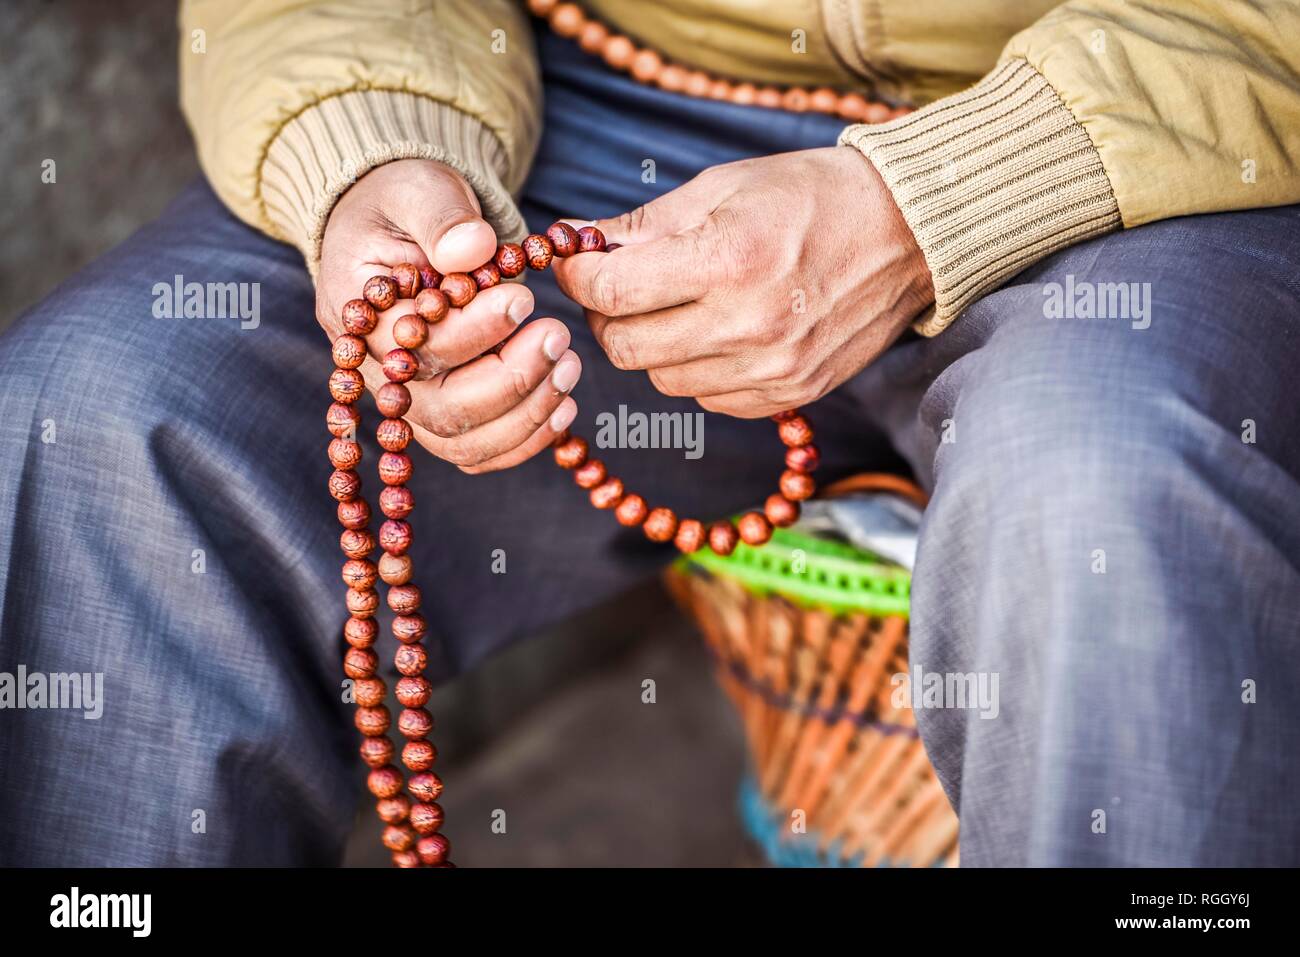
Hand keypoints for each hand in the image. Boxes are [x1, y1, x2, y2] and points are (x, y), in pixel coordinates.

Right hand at [318, 159, 579, 471]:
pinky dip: (525, 439)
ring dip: (527, 415)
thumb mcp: (418, 189)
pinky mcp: (441, 414)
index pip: (415, 346)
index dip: (474, 331)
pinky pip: (479, 451)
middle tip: (558, 336)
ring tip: (569, 366)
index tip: (523, 299)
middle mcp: (378, 371)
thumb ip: (442, 216)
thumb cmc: (408, 205)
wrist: (404, 225)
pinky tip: (564, 405)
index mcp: (359, 314)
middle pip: (441, 410)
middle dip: (510, 381)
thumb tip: (473, 248)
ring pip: (463, 443)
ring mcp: (409, 401)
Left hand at [551, 148, 931, 417]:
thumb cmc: (813, 197)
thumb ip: (645, 225)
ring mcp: (770, 369)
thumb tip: (578, 244)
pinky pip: (707, 398)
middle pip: (626, 348)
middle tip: (617, 287)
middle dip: (606, 315)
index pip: (611, 291)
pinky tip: (715, 332)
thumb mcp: (723, 188)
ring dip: (651, 344)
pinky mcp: (789, 394)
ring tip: (674, 305)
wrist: (907, 235)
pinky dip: (694, 370)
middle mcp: (747, 325)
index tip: (576, 261)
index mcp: (728, 261)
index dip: (579, 275)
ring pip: (662, 381)